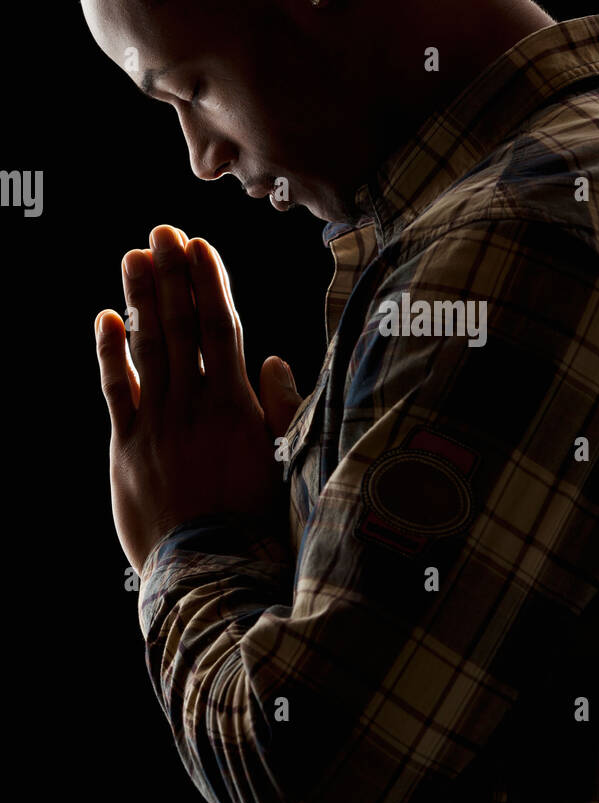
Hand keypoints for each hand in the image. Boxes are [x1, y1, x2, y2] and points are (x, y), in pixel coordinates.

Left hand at [95, 224, 301, 573]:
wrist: (213, 570)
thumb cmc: (258, 521)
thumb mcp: (288, 461)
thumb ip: (283, 408)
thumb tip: (276, 360)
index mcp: (239, 406)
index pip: (223, 329)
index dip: (209, 283)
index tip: (201, 246)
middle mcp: (196, 406)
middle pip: (182, 327)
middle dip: (173, 275)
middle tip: (162, 232)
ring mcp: (158, 425)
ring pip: (149, 348)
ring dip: (141, 299)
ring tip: (135, 257)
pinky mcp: (128, 449)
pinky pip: (116, 390)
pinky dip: (111, 352)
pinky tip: (106, 318)